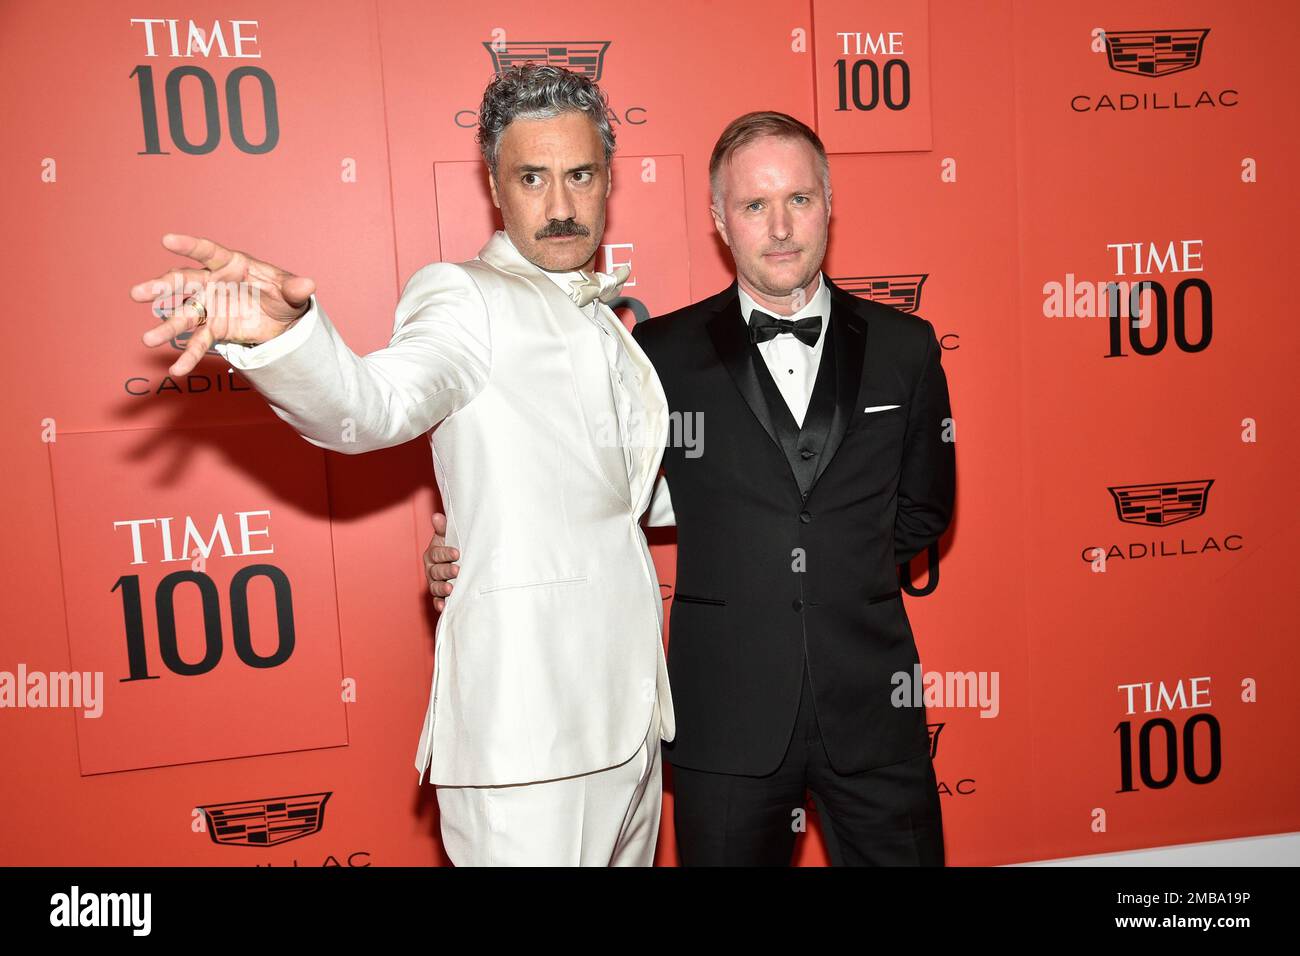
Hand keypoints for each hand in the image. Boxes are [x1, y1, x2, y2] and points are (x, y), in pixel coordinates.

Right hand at [131, 232, 316, 376]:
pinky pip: (199, 342)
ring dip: (167, 327)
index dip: (188, 246)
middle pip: (183, 282)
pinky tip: (177, 370)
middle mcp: (213, 283)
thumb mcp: (292, 292)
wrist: (282, 319)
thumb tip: (308, 285)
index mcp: (231, 264)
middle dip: (162, 287)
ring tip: (148, 340)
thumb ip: (295, 289)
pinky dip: (189, 356)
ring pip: (184, 314)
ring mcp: (210, 306)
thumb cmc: (283, 295)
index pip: (207, 252)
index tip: (166, 240)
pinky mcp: (214, 328)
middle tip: (139, 293)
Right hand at [423, 511, 459, 611]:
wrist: (457, 560)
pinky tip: (443, 607)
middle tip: (456, 570)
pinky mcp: (440, 594)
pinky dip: (439, 604)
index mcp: (432, 554)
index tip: (457, 553)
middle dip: (445, 571)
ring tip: (450, 590)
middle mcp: (431, 569)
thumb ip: (443, 528)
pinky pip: (437, 600)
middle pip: (436, 571)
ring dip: (442, 589)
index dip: (446, 553)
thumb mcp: (448, 536)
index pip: (437, 554)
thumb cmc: (453, 546)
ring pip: (435, 586)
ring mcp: (435, 582)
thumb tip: (437, 516)